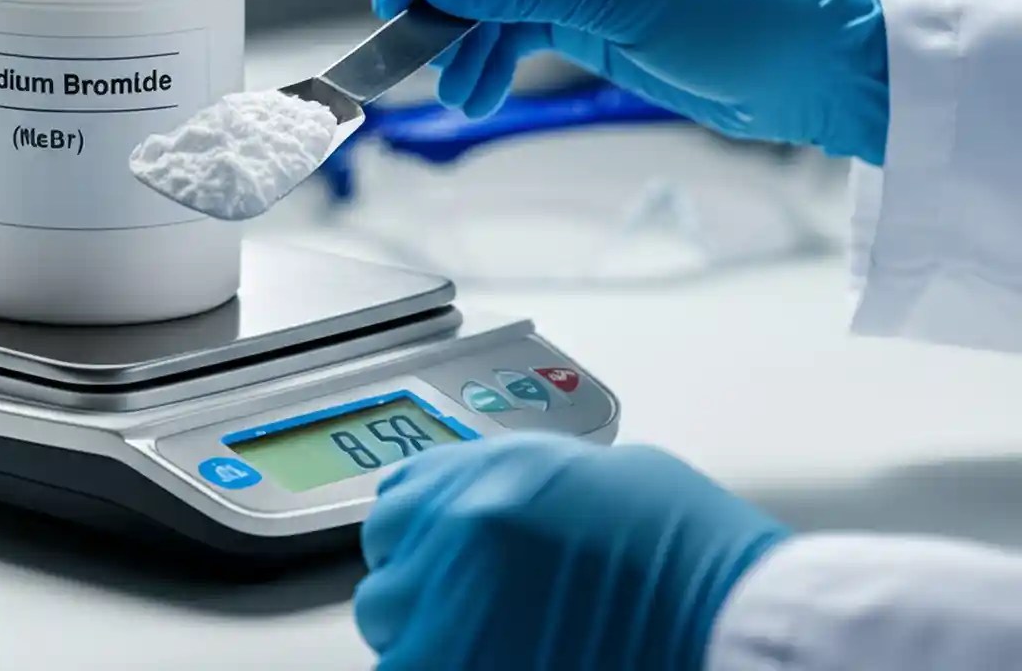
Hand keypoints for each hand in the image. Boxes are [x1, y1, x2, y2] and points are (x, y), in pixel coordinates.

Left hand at [354, 434, 790, 670]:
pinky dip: (437, 663)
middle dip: (420, 578)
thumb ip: (536, 484)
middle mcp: (459, 526)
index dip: (422, 525)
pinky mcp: (446, 664)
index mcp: (496, 471)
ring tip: (488, 640)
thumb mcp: (614, 478)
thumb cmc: (697, 558)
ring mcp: (448, 600)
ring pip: (387, 620)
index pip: (404, 492)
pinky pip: (403, 666)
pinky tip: (484, 661)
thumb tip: (509, 508)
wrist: (733, 625)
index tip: (431, 546)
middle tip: (466, 605)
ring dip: (423, 631)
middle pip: (387, 554)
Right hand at [374, 0, 889, 164]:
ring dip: (470, 50)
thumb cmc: (749, 11)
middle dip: (448, 13)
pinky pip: (525, 33)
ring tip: (463, 92)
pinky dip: (498, 63)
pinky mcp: (598, 21)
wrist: (814, 70)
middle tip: (419, 57)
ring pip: (500, 7)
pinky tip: (483, 90)